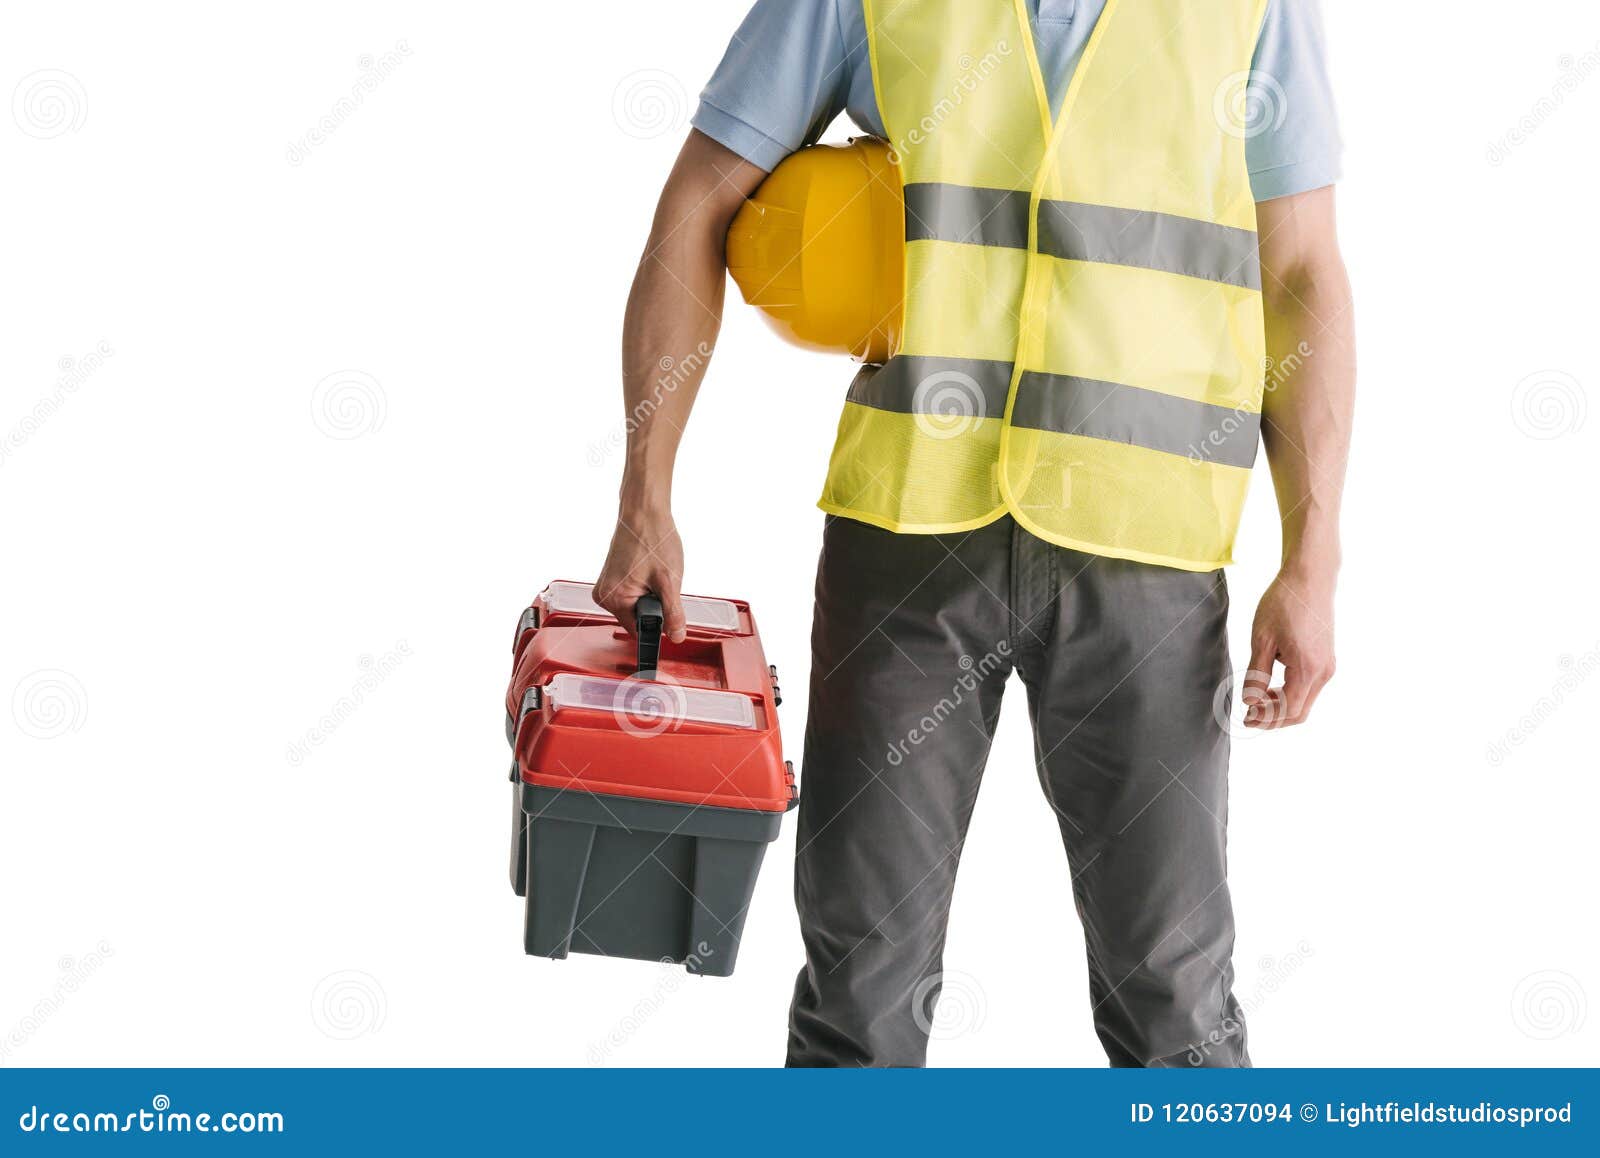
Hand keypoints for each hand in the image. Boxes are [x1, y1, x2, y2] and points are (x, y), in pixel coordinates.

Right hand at [594, 506, 686, 641]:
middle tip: (660, 582)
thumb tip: (676, 636)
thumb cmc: (653, 538)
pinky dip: (645, 587)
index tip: (667, 606)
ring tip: (653, 572)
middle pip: (637, 618)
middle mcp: (603, 595)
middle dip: (655, 606)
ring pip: (636, 606)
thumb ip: (672, 614)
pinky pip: (632, 594)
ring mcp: (606, 586)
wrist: (644, 512)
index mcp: (613, 599)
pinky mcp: (612, 578)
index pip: (639, 631)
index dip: (658, 623)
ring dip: (650, 595)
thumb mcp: (669, 581)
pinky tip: (648, 570)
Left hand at [1243, 567, 1336, 728]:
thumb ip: (1257, 674)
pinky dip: (1290, 694)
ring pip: (1305, 701)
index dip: (1266, 718)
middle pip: (1299, 712)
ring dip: (1281, 707)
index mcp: (1307, 669)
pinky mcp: (1326, 659)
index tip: (1245, 717)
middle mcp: (1324, 672)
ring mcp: (1328, 666)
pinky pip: (1309, 687)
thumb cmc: (1284, 604)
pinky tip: (1270, 686)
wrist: (1310, 578)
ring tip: (1256, 700)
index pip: (1287, 710)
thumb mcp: (1262, 640)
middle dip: (1273, 718)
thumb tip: (1250, 702)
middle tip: (1248, 716)